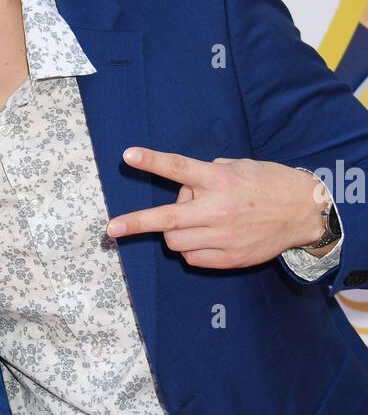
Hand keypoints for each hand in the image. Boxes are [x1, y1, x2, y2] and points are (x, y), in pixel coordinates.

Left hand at [105, 148, 328, 268]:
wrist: (303, 213)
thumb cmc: (268, 184)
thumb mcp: (240, 166)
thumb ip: (208, 174)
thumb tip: (183, 189)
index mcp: (221, 181)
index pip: (179, 169)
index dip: (152, 161)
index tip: (128, 156)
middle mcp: (218, 210)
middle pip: (166, 220)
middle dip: (135, 223)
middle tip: (111, 230)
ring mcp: (223, 237)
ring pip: (175, 241)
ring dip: (174, 232)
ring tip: (194, 222)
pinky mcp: (228, 258)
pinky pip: (192, 258)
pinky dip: (191, 248)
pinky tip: (207, 237)